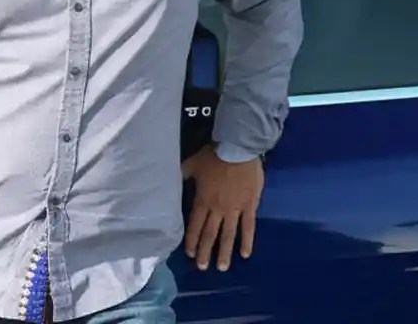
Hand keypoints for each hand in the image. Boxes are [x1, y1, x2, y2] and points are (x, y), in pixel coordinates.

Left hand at [183, 146, 263, 271]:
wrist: (238, 149)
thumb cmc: (214, 156)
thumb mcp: (191, 164)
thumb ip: (182, 175)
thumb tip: (168, 179)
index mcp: (202, 200)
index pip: (194, 225)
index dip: (191, 240)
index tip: (189, 254)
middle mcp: (217, 209)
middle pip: (210, 234)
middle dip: (205, 252)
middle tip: (202, 267)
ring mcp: (234, 209)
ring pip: (228, 235)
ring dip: (224, 252)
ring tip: (222, 268)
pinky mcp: (250, 206)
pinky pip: (248, 227)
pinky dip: (247, 241)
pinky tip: (245, 254)